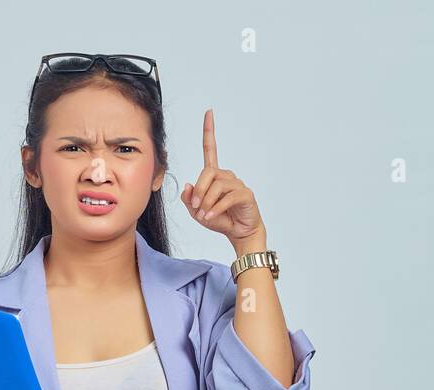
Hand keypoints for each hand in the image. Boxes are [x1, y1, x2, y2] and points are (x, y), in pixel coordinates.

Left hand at [180, 108, 264, 245]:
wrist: (239, 233)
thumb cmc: (219, 220)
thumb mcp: (197, 212)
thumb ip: (190, 199)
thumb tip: (188, 185)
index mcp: (215, 176)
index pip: (210, 149)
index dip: (209, 131)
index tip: (209, 112)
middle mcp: (227, 176)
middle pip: (208, 172)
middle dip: (199, 190)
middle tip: (196, 207)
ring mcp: (237, 184)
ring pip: (217, 185)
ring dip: (207, 201)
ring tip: (204, 215)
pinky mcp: (245, 194)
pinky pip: (227, 197)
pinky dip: (216, 209)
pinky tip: (210, 217)